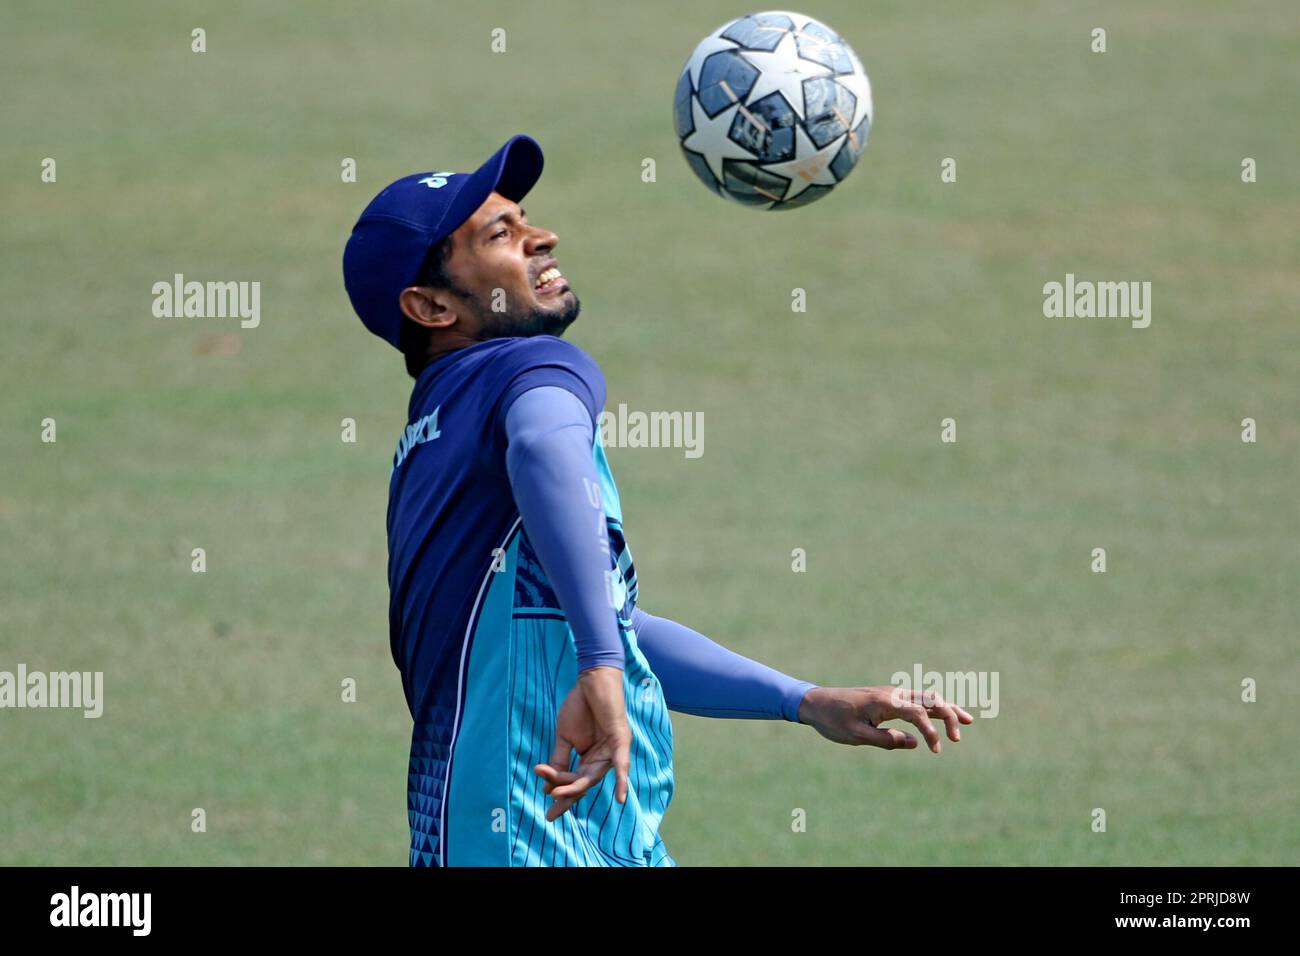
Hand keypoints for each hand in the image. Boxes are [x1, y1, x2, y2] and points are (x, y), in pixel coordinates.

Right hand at [533, 666, 631, 820]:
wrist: (591, 681)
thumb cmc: (579, 706)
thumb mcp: (564, 737)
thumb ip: (559, 759)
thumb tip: (548, 782)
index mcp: (589, 759)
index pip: (574, 782)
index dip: (561, 795)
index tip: (547, 809)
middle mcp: (603, 759)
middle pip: (583, 783)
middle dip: (566, 797)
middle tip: (550, 810)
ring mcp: (613, 751)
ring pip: (593, 776)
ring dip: (575, 787)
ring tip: (558, 793)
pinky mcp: (620, 741)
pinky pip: (621, 764)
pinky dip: (621, 781)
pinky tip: (620, 798)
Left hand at [797, 685, 973, 751]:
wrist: (816, 703)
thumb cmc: (833, 721)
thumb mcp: (857, 736)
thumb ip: (886, 741)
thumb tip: (915, 743)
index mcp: (885, 701)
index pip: (917, 713)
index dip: (930, 732)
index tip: (936, 750)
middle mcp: (892, 694)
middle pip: (929, 700)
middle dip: (948, 716)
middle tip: (957, 739)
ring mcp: (892, 694)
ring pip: (927, 698)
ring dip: (946, 709)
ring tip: (967, 722)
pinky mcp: (890, 699)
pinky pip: (917, 701)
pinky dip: (933, 708)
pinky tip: (944, 716)